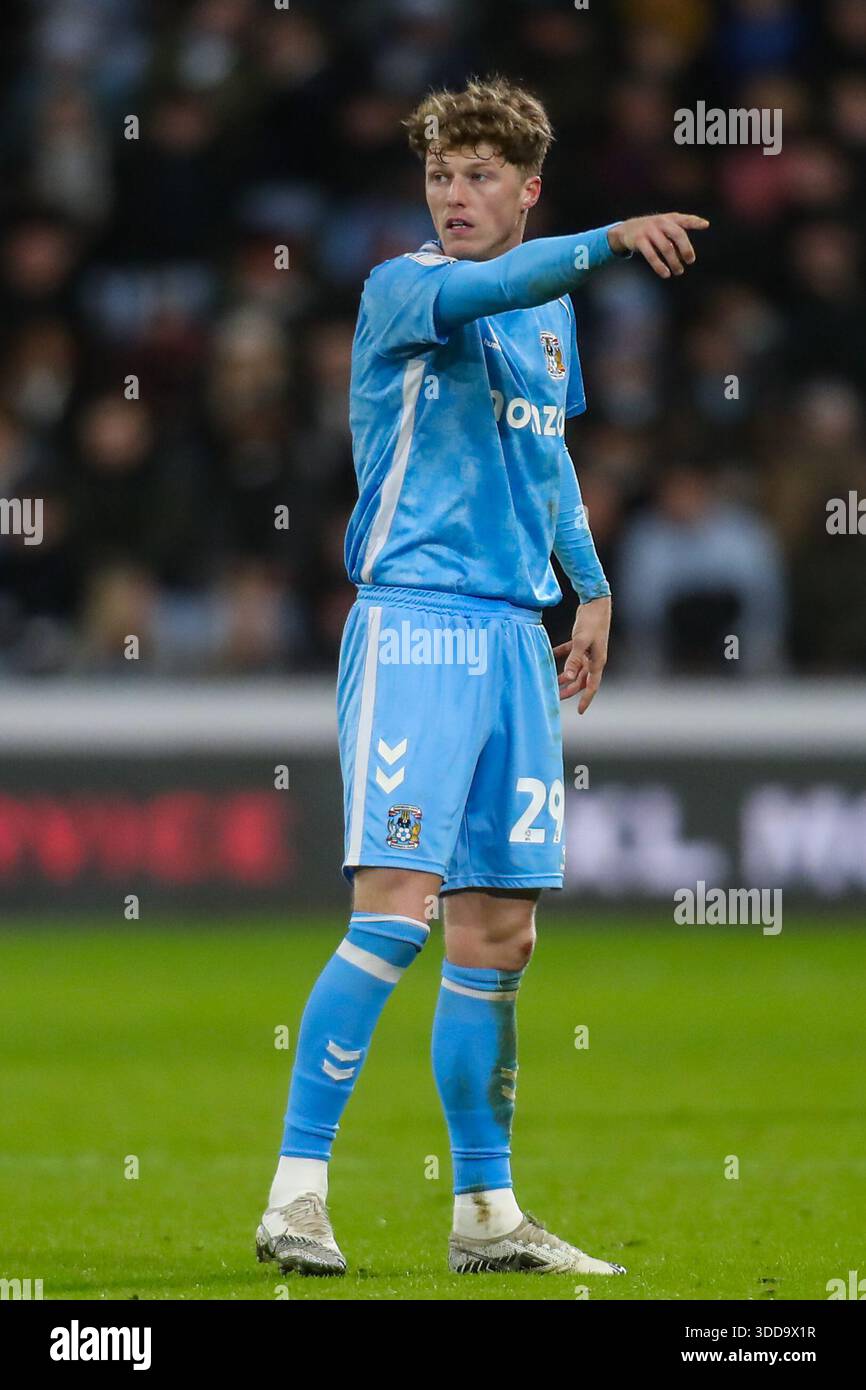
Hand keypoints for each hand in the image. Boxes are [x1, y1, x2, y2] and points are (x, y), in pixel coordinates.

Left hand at [552, 596, 610, 713]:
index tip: (580, 711)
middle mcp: (595, 658)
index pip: (592, 686)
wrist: (596, 602)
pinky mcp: (582, 642)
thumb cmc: (591, 621)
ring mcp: (589, 650)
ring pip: (577, 668)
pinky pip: (571, 653)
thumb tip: (568, 677)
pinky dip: (561, 656)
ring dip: (566, 675)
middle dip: (571, 690)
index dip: (586, 699)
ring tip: (553, 682)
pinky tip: (550, 656)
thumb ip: (574, 659)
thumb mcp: (581, 641)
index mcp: (598, 662)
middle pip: (582, 680)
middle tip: (557, 697)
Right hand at [608, 213, 708, 278]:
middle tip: (690, 261)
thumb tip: (686, 256)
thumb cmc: (652, 231)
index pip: (685, 219)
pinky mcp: (639, 240)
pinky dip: (659, 266)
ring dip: (674, 261)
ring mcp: (649, 231)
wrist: (626, 229)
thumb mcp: (664, 229)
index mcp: (669, 219)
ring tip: (679, 271)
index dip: (695, 222)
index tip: (705, 225)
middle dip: (686, 249)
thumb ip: (676, 238)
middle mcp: (661, 222)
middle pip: (678, 234)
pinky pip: (651, 255)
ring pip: (666, 247)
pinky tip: (666, 274)